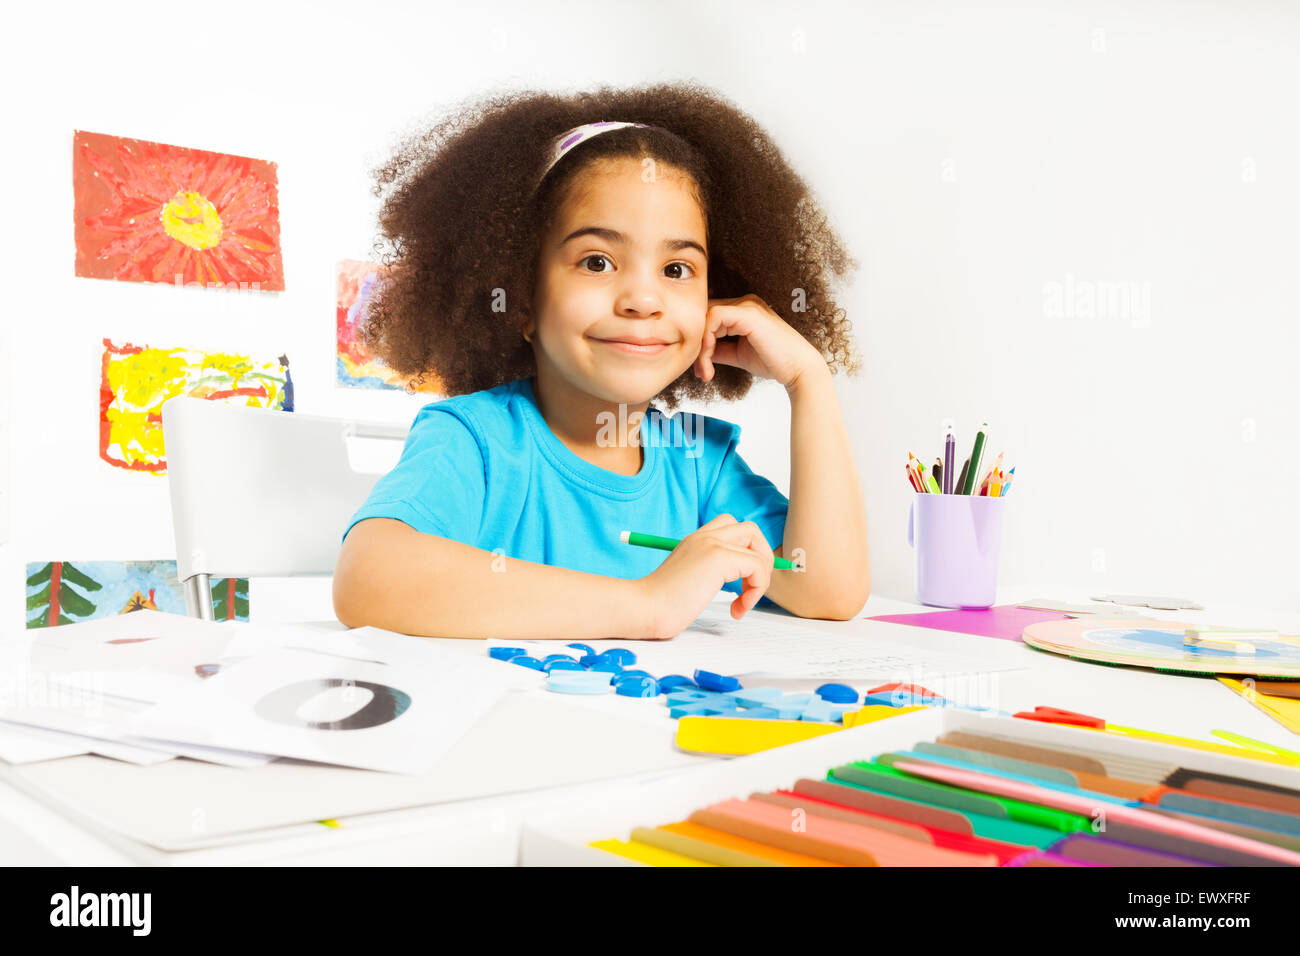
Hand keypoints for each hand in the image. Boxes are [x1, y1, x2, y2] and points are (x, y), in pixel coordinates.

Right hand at [632, 514, 774, 639]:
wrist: (644, 608)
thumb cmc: (660, 603)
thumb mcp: (687, 579)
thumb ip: (707, 572)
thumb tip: (738, 582)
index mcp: (696, 539)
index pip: (732, 527)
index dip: (745, 551)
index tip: (739, 583)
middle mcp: (704, 536)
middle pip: (751, 531)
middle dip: (761, 560)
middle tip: (749, 589)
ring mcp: (712, 544)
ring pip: (759, 550)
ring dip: (760, 579)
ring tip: (743, 602)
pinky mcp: (718, 558)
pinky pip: (757, 567)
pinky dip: (756, 590)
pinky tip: (736, 609)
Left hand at [693, 294, 822, 388]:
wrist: (798, 369)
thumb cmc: (774, 362)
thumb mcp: (738, 354)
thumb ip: (719, 349)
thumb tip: (698, 353)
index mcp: (743, 310)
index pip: (708, 318)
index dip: (699, 342)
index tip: (701, 368)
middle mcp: (744, 303)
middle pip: (703, 316)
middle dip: (697, 345)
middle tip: (700, 371)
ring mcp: (746, 305)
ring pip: (705, 317)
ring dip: (701, 347)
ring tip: (706, 370)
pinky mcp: (747, 312)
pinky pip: (713, 317)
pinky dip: (706, 339)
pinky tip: (710, 357)